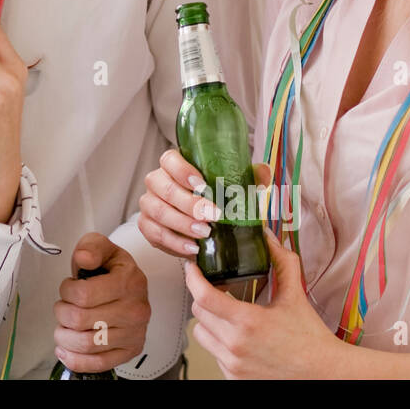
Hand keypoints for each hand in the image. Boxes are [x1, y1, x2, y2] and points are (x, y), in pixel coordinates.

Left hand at [53, 233, 150, 372]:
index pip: (83, 294)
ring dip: (64, 336)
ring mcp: (134, 333)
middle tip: (64, 307)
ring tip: (64, 326)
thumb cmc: (112, 268)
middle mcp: (135, 309)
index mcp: (129, 281)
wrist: (131, 286)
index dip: (66, 291)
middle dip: (62, 312)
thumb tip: (83, 258)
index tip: (68, 287)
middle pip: (80, 320)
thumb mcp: (101, 247)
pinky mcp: (130, 351)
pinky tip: (66, 348)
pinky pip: (98, 364)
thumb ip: (90, 247)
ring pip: (86, 344)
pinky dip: (75, 359)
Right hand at [138, 148, 272, 258]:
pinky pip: (153, 234)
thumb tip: (262, 170)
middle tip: (211, 215)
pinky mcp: (147, 226)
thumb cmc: (215, 200)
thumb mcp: (234, 187)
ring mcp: (149, 204)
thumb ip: (249, 177)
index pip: (169, 160)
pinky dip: (173, 243)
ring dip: (181, 224)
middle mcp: (157, 182)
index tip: (201, 184)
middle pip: (162, 187)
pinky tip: (192, 248)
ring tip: (204, 234)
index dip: (181, 170)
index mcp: (174, 166)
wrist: (201, 224)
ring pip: (156, 211)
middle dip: (187, 203)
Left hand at [186, 226, 346, 378]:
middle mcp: (236, 345)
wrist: (324, 373)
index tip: (193, 268)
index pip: (203, 296)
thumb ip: (281, 262)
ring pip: (202, 334)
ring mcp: (233, 364)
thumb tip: (269, 239)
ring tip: (227, 317)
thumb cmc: (311, 339)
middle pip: (198, 313)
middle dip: (204, 298)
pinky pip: (213, 354)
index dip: (192, 278)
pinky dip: (220, 343)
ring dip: (209, 322)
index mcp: (248, 322)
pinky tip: (238, 338)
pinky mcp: (234, 378)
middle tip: (216, 291)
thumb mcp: (296, 296)